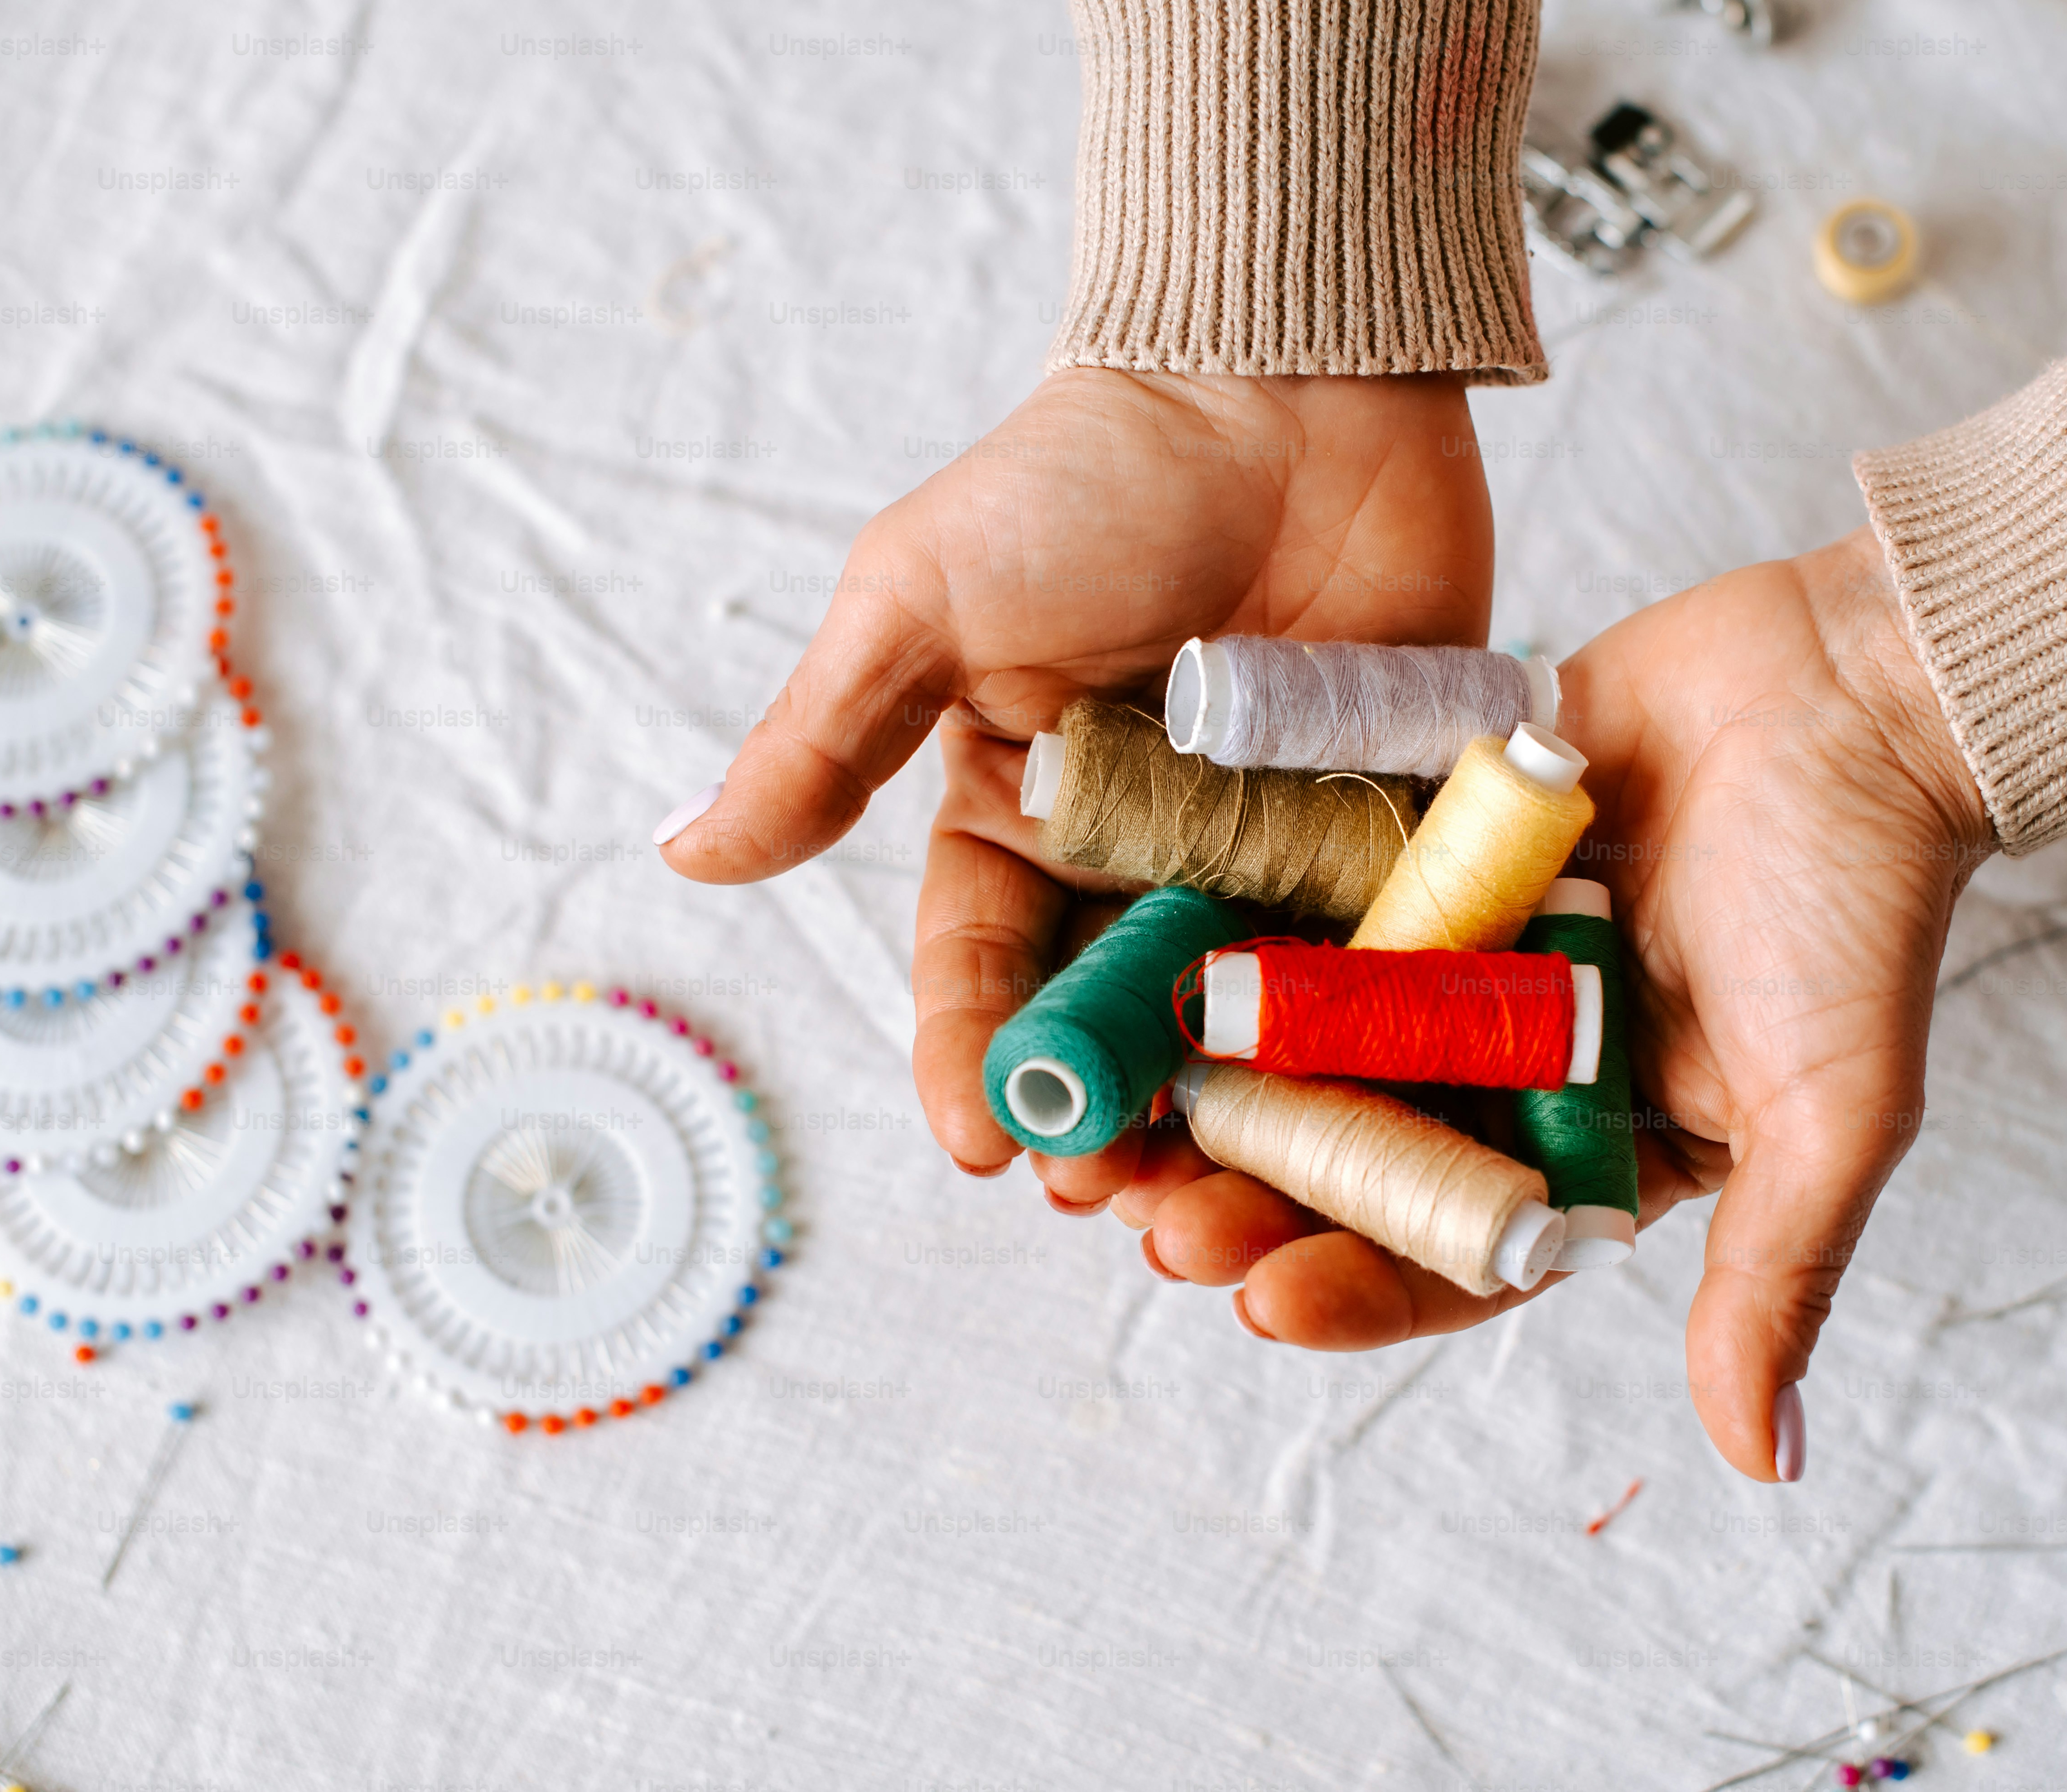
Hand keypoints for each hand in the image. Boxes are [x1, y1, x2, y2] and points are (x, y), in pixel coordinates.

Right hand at [657, 366, 1496, 1178]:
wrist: (1286, 380)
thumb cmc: (1088, 477)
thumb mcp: (923, 602)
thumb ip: (824, 742)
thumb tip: (681, 856)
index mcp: (1016, 813)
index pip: (982, 966)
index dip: (975, 1059)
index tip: (985, 1142)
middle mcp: (1136, 853)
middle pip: (1116, 1022)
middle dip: (1112, 1119)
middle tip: (1117, 1196)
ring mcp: (1265, 850)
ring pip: (1242, 1021)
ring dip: (1232, 1115)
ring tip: (1231, 1196)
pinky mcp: (1385, 831)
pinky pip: (1373, 957)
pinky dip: (1362, 1037)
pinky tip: (1359, 1111)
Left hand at [1128, 530, 1994, 1482]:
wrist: (1852, 694)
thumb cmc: (1861, 904)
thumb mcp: (1830, 1110)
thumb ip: (1775, 1275)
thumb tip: (1766, 1462)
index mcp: (1595, 1149)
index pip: (1457, 1251)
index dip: (1359, 1287)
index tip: (1267, 1303)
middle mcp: (1510, 1065)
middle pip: (1361, 1158)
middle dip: (1257, 1199)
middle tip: (1160, 1225)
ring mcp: (1459, 958)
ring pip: (1313, 1044)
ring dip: (1221, 1087)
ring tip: (1121, 1121)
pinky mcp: (1426, 850)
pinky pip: (1315, 904)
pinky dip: (1237, 938)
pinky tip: (1146, 969)